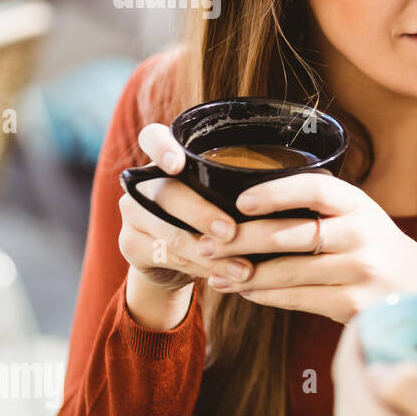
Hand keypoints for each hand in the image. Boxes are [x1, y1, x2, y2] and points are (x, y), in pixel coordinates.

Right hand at [118, 123, 249, 291]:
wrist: (175, 261)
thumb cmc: (211, 220)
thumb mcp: (224, 199)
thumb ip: (236, 191)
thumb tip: (286, 198)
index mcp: (166, 160)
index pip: (153, 138)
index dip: (162, 148)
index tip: (178, 165)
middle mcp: (144, 183)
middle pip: (167, 193)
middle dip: (201, 214)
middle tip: (232, 232)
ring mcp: (133, 214)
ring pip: (169, 232)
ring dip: (209, 253)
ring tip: (242, 268)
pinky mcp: (130, 244)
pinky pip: (166, 257)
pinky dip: (200, 269)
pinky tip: (225, 276)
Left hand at [199, 172, 416, 323]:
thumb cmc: (377, 251)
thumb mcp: (360, 220)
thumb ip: (320, 213)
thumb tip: (247, 214)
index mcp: (359, 205)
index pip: (315, 189)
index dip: (275, 193)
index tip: (240, 201)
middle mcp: (362, 234)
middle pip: (290, 233)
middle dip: (241, 241)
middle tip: (206, 245)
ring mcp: (360, 270)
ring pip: (288, 271)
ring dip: (246, 275)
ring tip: (218, 275)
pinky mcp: (353, 304)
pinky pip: (298, 299)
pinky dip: (267, 296)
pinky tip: (249, 293)